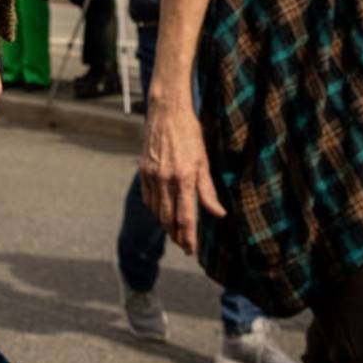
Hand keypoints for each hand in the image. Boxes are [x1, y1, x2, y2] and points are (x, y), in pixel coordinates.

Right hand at [139, 96, 223, 254]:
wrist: (166, 112)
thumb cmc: (190, 134)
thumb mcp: (204, 161)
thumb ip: (208, 190)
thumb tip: (219, 213)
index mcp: (184, 178)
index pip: (185, 217)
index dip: (188, 238)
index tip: (191, 250)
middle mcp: (166, 180)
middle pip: (168, 219)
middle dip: (176, 235)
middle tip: (184, 245)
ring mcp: (152, 176)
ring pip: (157, 211)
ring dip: (165, 224)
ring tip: (175, 232)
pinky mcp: (143, 171)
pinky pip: (148, 199)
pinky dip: (155, 210)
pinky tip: (162, 212)